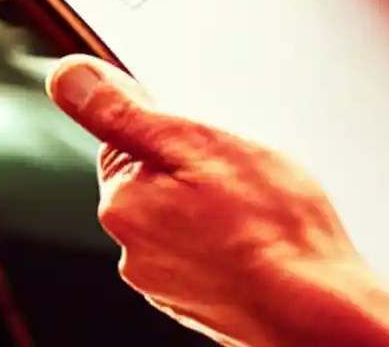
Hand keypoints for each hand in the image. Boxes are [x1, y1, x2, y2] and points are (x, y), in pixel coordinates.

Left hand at [44, 54, 374, 345]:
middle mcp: (133, 249)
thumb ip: (127, 111)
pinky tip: (262, 242)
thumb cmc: (273, 229)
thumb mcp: (200, 143)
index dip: (177, 130)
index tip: (212, 142)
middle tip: (245, 179)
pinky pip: (207, 253)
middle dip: (198, 169)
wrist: (319, 311)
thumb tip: (69, 78)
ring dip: (216, 208)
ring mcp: (165, 282)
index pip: (128, 137)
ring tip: (259, 214)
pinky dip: (230, 243)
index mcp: (123, 203)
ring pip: (184, 217)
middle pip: (157, 179)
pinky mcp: (197, 303)